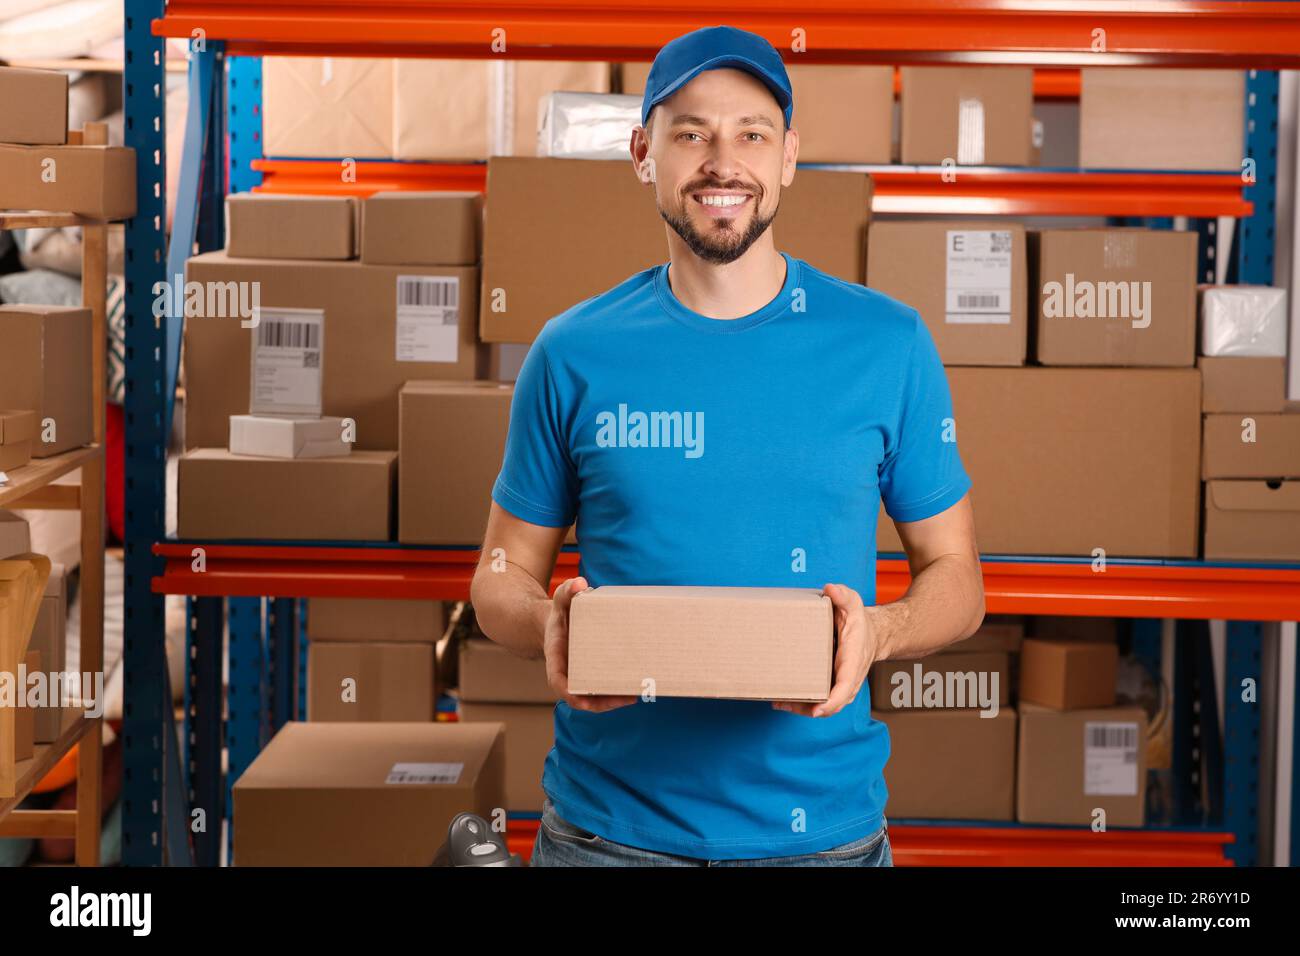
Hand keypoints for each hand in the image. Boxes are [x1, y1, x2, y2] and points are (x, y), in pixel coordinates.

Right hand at [545, 576, 638, 712]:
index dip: (571, 695)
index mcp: (556, 659)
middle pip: (581, 697)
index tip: (584, 702)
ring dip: (614, 701)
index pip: (558, 683)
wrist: (561, 622)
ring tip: (636, 694)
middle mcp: (568, 673)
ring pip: (595, 698)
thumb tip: (580, 583)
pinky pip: (603, 690)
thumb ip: (567, 590)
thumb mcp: (561, 600)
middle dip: (602, 703)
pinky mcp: (593, 674)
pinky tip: (636, 688)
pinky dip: (617, 693)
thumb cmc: (561, 613)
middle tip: (626, 698)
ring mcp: (581, 676)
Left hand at [772, 583, 881, 718]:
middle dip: (809, 708)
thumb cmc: (859, 621)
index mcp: (852, 661)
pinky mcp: (833, 684)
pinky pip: (821, 700)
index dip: (832, 701)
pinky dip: (804, 703)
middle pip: (832, 703)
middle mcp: (848, 678)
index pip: (845, 686)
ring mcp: (841, 685)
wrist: (872, 634)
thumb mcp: (854, 603)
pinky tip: (784, 700)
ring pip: (825, 705)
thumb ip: (843, 595)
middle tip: (783, 703)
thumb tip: (830, 589)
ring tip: (778, 702)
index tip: (817, 709)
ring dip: (802, 708)